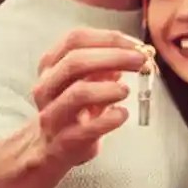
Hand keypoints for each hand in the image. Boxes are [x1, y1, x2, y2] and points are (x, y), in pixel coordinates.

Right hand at [30, 28, 146, 167]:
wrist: (51, 150)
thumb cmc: (73, 110)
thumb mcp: (86, 81)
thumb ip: (106, 66)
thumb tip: (137, 52)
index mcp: (51, 65)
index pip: (76, 39)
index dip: (109, 38)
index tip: (136, 44)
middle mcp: (47, 87)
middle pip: (76, 62)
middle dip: (114, 57)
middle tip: (141, 61)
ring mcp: (53, 115)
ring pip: (78, 94)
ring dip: (109, 88)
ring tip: (126, 90)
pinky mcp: (64, 142)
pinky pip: (88, 129)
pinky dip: (110, 119)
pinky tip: (122, 114)